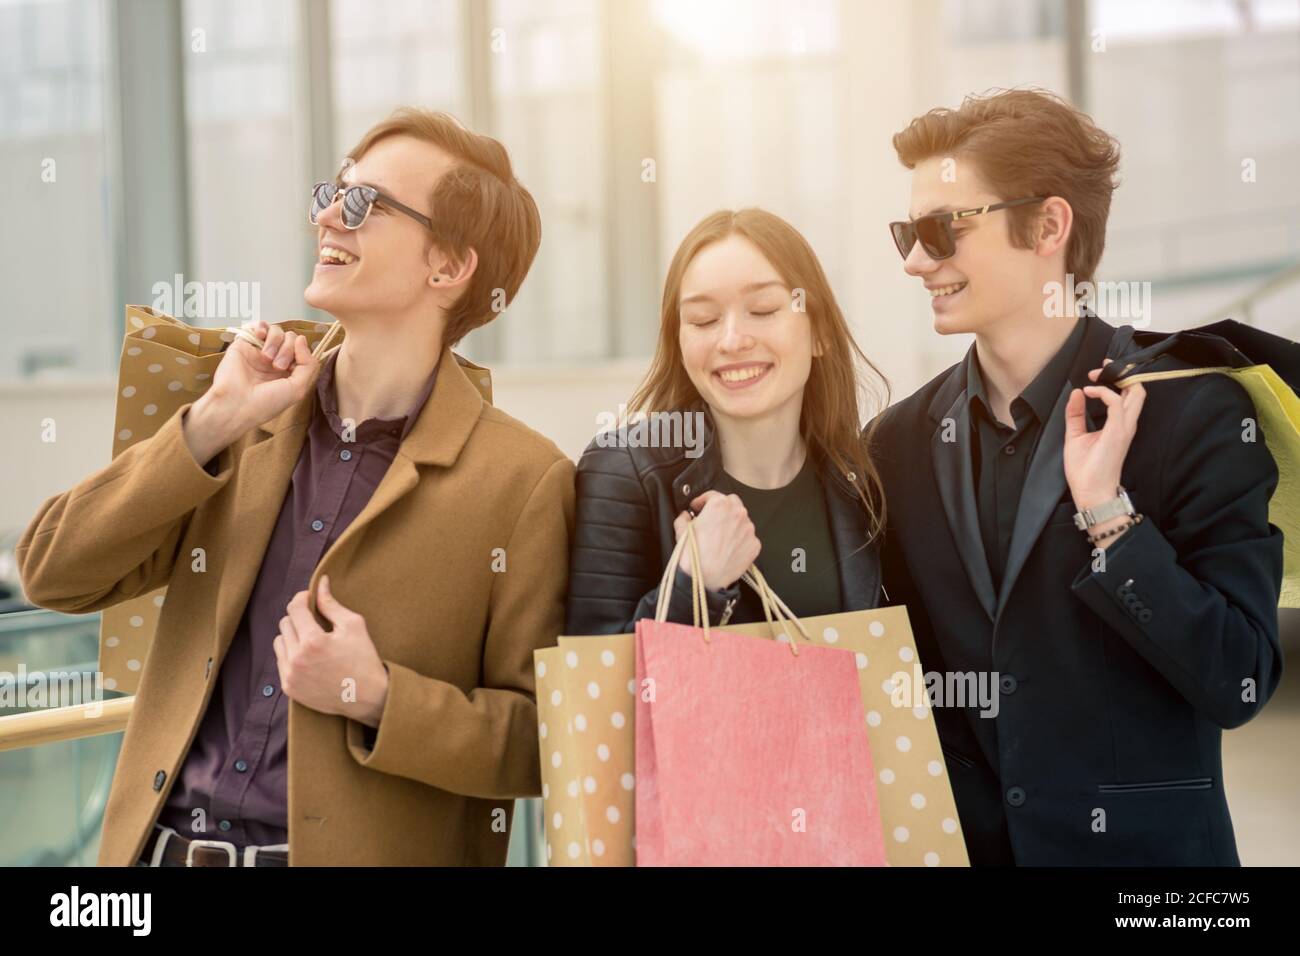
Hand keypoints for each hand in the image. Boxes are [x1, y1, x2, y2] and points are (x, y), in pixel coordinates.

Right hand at [184, 320, 318, 462]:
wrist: (236, 404)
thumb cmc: (266, 402)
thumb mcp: (298, 388)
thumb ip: (308, 364)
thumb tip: (302, 339)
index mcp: (289, 371)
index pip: (302, 351)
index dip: (302, 353)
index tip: (293, 366)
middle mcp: (275, 360)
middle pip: (291, 339)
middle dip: (288, 350)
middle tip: (277, 366)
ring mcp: (259, 351)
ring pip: (277, 331)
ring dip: (276, 342)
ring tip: (266, 358)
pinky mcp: (244, 344)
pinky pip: (258, 325)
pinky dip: (262, 326)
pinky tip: (261, 336)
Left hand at [272, 575, 389, 726]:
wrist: (367, 697)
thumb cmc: (363, 658)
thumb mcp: (353, 626)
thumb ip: (331, 604)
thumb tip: (320, 583)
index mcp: (313, 641)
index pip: (294, 608)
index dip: (302, 598)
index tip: (309, 597)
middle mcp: (297, 659)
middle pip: (285, 623)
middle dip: (299, 618)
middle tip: (315, 622)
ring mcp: (291, 675)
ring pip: (279, 642)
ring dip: (292, 637)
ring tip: (311, 641)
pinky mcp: (289, 688)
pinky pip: (280, 661)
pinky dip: (291, 655)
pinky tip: (308, 658)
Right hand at [672, 490, 760, 590]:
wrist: (704, 580)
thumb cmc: (692, 555)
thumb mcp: (680, 531)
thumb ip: (684, 518)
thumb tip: (686, 516)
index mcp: (719, 505)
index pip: (713, 495)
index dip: (703, 501)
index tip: (698, 508)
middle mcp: (738, 513)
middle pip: (732, 503)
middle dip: (722, 509)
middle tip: (713, 520)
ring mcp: (749, 530)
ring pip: (742, 520)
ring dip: (733, 524)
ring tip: (721, 537)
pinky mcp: (755, 545)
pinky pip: (748, 537)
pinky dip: (740, 540)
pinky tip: (729, 549)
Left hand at [1064, 358, 1146, 529]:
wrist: (1090, 492)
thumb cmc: (1085, 470)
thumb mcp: (1075, 435)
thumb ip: (1076, 414)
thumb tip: (1076, 393)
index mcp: (1120, 423)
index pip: (1127, 392)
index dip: (1115, 377)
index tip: (1096, 374)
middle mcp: (1127, 423)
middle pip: (1136, 388)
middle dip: (1119, 372)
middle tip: (1098, 370)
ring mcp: (1124, 427)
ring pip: (1135, 392)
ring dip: (1114, 378)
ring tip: (1094, 378)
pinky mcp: (1117, 432)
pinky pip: (1116, 403)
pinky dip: (1102, 392)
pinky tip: (1088, 392)